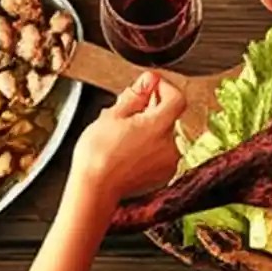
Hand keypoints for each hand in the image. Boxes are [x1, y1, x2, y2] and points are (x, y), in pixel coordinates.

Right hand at [70, 71, 185, 201]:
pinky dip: (148, 148)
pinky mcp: (163, 175)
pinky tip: (127, 150)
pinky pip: (160, 153)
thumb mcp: (112, 116)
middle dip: (150, 110)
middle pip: (168, 117)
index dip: (164, 88)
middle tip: (126, 112)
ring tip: (122, 135)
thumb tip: (149, 80)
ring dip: (148, 130)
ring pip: (163, 135)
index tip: (150, 85)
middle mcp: (169, 145)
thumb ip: (135, 95)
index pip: (177, 98)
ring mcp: (168, 162)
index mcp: (159, 126)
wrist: (94, 189)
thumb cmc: (97, 155)